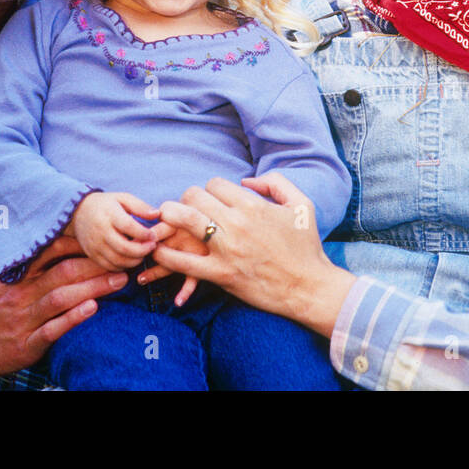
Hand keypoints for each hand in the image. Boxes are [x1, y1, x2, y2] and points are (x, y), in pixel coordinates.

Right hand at [0, 236, 126, 388]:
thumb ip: (22, 259)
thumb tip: (48, 236)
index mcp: (16, 272)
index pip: (53, 249)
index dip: (82, 241)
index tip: (108, 234)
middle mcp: (20, 291)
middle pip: (65, 270)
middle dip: (99, 264)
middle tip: (127, 258)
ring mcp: (23, 318)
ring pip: (63, 296)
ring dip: (95, 287)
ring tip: (122, 280)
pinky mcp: (25, 344)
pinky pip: (52, 329)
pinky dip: (73, 318)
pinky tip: (93, 309)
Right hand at [71, 191, 160, 271]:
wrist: (78, 212)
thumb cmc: (105, 204)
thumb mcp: (122, 198)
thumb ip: (140, 206)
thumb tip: (157, 214)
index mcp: (110, 214)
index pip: (129, 227)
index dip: (144, 234)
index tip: (154, 235)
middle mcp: (101, 231)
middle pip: (124, 248)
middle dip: (143, 250)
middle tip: (152, 246)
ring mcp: (95, 245)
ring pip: (118, 260)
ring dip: (135, 260)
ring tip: (143, 253)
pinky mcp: (92, 255)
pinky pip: (110, 266)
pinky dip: (123, 266)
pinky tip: (130, 259)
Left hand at [151, 174, 355, 337]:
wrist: (308, 287)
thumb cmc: (306, 246)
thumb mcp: (301, 204)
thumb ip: (276, 183)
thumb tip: (246, 181)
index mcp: (254, 205)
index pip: (215, 183)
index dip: (210, 188)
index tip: (212, 198)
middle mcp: (237, 223)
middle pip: (195, 197)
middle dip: (187, 199)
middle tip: (187, 207)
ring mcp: (226, 250)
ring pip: (185, 220)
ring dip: (170, 216)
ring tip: (164, 219)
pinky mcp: (220, 274)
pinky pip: (183, 262)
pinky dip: (166, 255)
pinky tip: (159, 251)